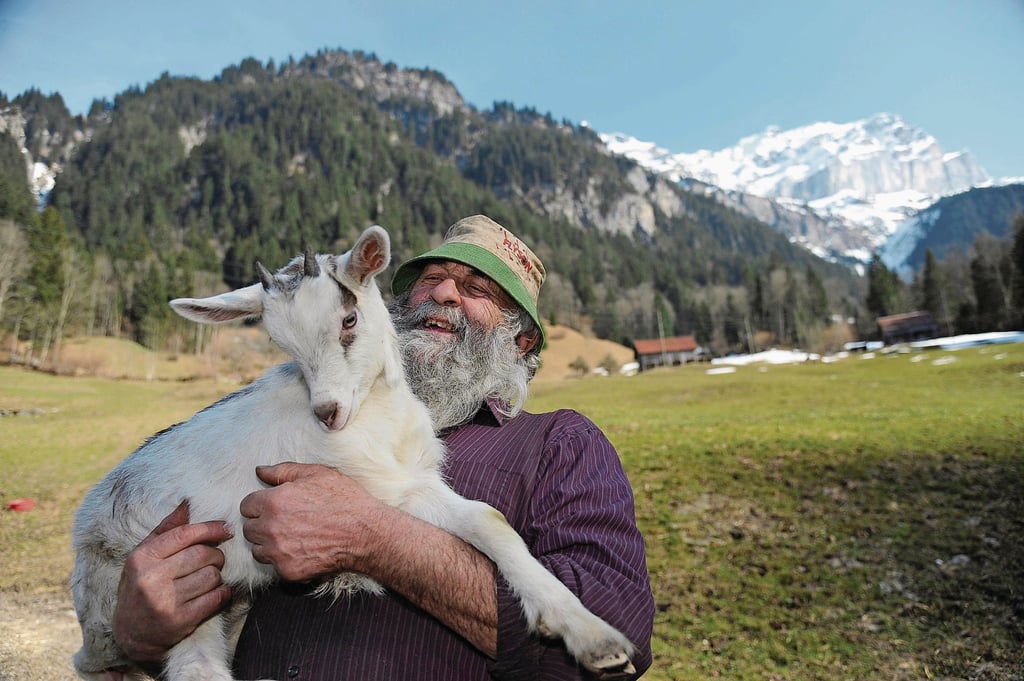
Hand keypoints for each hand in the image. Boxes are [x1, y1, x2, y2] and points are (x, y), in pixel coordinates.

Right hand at [111, 500, 233, 661]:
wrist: (131, 634)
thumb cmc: (140, 585)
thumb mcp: (144, 556)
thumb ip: (166, 529)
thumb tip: (188, 503)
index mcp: (142, 557)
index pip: (185, 534)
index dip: (210, 529)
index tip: (225, 529)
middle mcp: (151, 578)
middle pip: (202, 554)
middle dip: (216, 554)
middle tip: (215, 559)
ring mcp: (165, 601)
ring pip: (212, 576)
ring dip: (217, 575)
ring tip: (209, 577)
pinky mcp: (180, 621)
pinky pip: (216, 598)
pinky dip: (222, 593)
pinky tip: (216, 593)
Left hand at [239, 462, 389, 581]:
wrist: (365, 533)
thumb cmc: (344, 500)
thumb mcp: (316, 474)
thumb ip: (283, 471)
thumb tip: (260, 471)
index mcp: (273, 502)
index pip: (246, 506)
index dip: (261, 504)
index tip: (275, 506)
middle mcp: (270, 528)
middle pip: (249, 529)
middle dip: (263, 524)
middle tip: (286, 521)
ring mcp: (278, 552)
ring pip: (258, 550)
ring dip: (269, 544)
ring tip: (293, 537)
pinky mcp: (287, 571)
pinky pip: (274, 566)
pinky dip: (284, 559)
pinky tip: (302, 550)